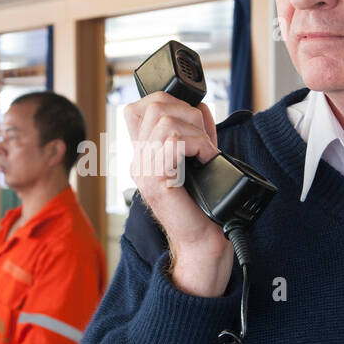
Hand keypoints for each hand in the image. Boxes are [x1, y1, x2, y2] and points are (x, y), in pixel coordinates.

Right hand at [123, 91, 232, 295]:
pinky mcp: (156, 181)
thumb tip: (201, 107)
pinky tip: (206, 160)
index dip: (164, 101)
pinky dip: (197, 145)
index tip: (190, 117)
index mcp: (145, 155)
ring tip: (207, 153)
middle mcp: (139, 161)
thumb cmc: (204, 208)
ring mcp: (144, 171)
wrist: (203, 242)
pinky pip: (173, 143)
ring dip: (196, 132)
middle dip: (188, 113)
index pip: (136, 109)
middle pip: (153, 106)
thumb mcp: (200, 159)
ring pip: (165, 122)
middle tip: (204, 139)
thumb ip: (196, 133)